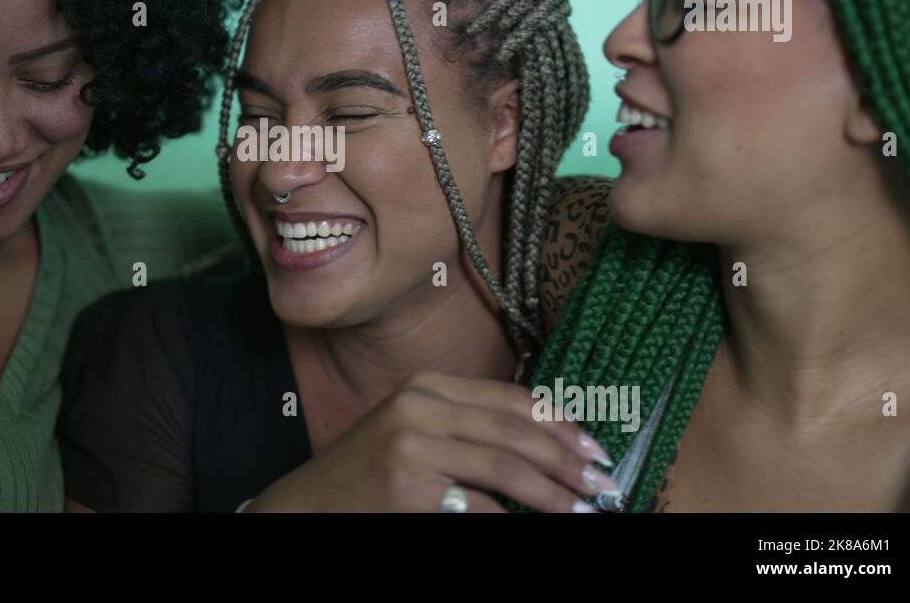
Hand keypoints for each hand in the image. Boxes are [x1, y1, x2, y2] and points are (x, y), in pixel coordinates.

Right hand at [244, 371, 617, 512]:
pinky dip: (512, 517)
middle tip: (603, 485)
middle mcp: (420, 403)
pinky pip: (479, 503)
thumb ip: (465, 429)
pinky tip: (532, 523)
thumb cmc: (366, 474)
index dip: (559, 424)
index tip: (593, 448)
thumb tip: (542, 448)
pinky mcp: (407, 482)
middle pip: (515, 431)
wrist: (306, 504)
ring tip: (582, 510)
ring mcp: (411, 442)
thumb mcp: (413, 431)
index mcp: (427, 385)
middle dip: (567, 461)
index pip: (510, 399)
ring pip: (506, 467)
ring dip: (554, 493)